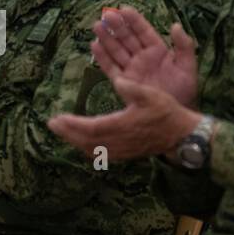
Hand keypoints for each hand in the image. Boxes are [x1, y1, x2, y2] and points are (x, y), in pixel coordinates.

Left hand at [48, 77, 200, 161]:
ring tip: (63, 131)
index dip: (72, 125)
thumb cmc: (166, 112)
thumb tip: (118, 80)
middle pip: (86, 141)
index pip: (91, 127)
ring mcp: (122, 150)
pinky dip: (87, 148)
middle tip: (52, 124)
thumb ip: (133, 87)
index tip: (57, 119)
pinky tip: (82, 142)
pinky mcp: (125, 154)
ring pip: (92, 150)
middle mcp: (119, 142)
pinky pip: (101, 154)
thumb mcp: (151, 94)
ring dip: (75, 141)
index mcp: (123, 125)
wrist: (181, 136)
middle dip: (68, 133)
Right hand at [92, 8, 196, 104]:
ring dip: (106, 38)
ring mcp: (131, 69)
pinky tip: (94, 46)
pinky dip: (102, 57)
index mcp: (157, 51)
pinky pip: (111, 67)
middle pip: (127, 38)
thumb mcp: (188, 66)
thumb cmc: (184, 90)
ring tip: (97, 26)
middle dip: (117, 27)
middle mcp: (142, 57)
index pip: (144, 32)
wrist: (175, 113)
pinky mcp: (123, 82)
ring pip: (116, 50)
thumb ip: (184, 46)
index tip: (124, 9)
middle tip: (106, 15)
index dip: (134, 21)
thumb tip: (175, 25)